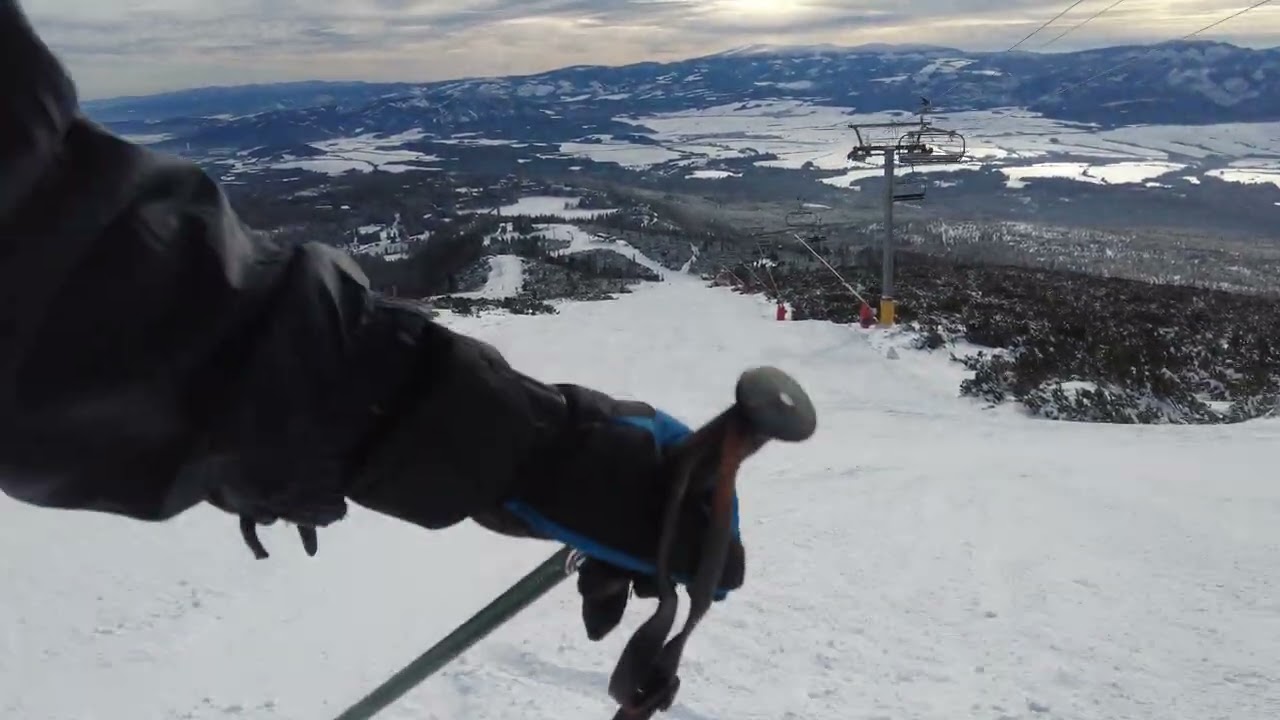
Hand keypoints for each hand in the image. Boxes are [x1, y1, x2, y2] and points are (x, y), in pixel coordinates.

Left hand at [496, 385, 744, 640]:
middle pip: (672, 531)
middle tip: (644, 593)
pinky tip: (592, 614)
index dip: (707, 550)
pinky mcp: (582, 505)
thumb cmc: (584, 483)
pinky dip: (600, 578)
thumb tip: (735, 580)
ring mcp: (614, 485)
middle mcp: (651, 467)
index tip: (697, 586)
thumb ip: (690, 552)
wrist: (504, 457)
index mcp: (675, 453)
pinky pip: (605, 547)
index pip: (711, 505)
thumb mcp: (642, 523)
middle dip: (654, 572)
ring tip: (597, 597)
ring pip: (634, 545)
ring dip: (622, 582)